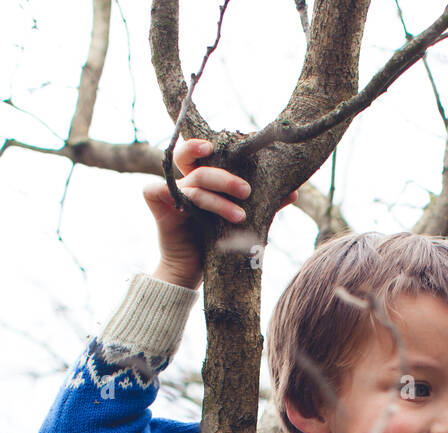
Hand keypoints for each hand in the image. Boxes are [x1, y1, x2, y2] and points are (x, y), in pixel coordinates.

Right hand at [143, 137, 298, 290]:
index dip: (202, 144)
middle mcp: (187, 182)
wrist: (193, 272)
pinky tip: (186, 212)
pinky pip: (155, 190)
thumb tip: (293, 192)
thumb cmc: (217, 244)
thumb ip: (263, 204)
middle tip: (246, 191)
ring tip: (240, 216)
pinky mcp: (157, 206)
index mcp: (205, 180)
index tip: (218, 146)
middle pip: (200, 167)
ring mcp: (171, 193)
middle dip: (224, 178)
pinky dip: (171, 196)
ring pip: (192, 186)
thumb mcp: (244, 220)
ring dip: (218, 201)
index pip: (201, 152)